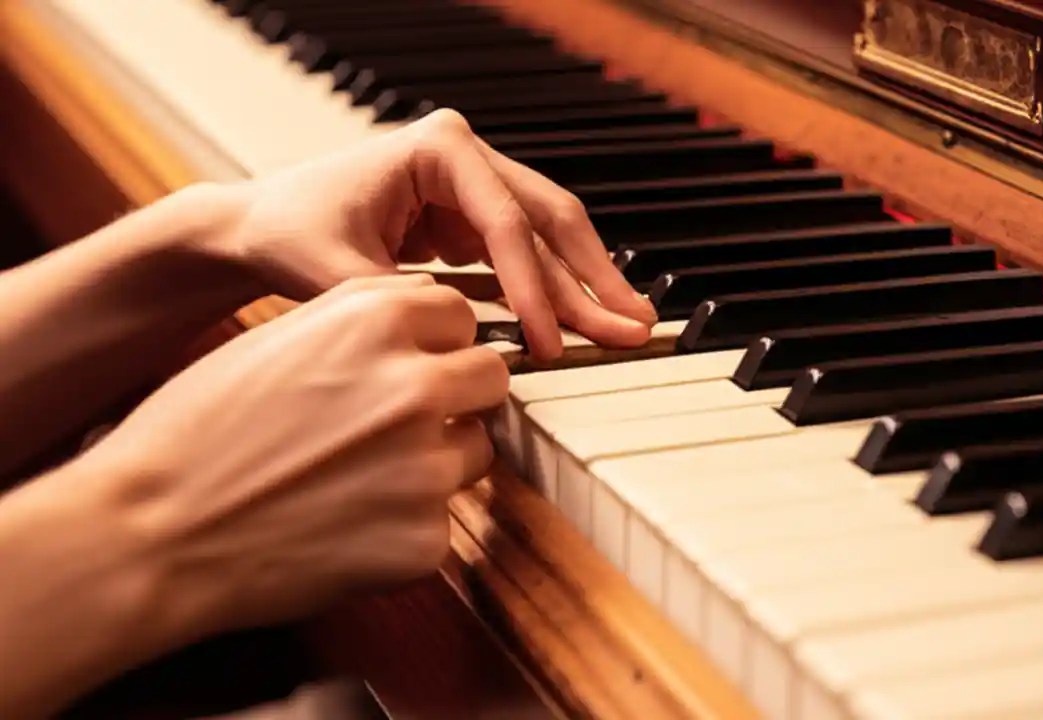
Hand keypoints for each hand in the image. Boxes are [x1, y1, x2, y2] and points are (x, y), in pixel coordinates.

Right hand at [68, 274, 502, 635]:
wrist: (154, 530)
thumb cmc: (199, 430)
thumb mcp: (283, 336)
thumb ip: (365, 319)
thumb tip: (430, 317)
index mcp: (379, 321)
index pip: (463, 318)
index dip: (439, 343)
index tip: (417, 362)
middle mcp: (418, 385)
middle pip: (490, 377)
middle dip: (457, 396)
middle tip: (403, 422)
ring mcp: (429, 466)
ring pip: (474, 451)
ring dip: (435, 462)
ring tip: (358, 479)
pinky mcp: (427, 538)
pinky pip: (442, 522)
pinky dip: (405, 527)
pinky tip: (345, 528)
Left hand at [224, 108, 656, 359]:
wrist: (261, 225)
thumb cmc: (291, 232)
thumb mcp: (337, 277)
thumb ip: (406, 309)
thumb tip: (470, 345)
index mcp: (438, 148)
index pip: (505, 223)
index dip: (534, 289)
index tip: (551, 344)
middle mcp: (467, 157)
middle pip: (550, 218)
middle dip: (592, 277)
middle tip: (634, 325)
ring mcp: (475, 186)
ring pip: (549, 236)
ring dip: (587, 284)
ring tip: (630, 324)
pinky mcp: (472, 218)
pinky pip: (527, 255)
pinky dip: (556, 289)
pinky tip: (587, 318)